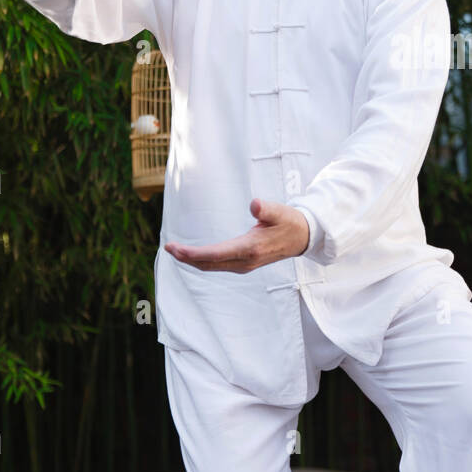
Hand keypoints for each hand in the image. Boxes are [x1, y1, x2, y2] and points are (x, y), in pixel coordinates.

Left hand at [164, 198, 309, 271]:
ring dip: (193, 260)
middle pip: (209, 263)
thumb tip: (254, 204)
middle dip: (187, 258)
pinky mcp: (244, 263)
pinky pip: (218, 265)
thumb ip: (266, 209)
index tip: (175, 248)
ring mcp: (244, 265)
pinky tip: (194, 256)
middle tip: (168, 248)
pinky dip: (203, 261)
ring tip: (176, 251)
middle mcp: (245, 261)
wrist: (303, 238)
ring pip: (212, 266)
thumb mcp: (280, 212)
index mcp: (250, 248)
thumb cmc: (290, 222)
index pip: (215, 254)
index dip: (193, 253)